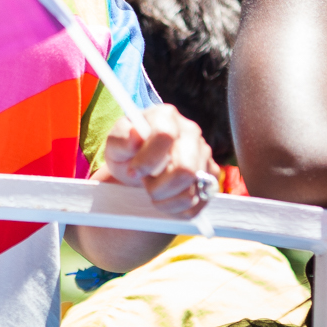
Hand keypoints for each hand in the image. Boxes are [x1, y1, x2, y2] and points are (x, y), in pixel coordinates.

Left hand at [96, 104, 216, 218]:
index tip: (133, 172)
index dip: (147, 160)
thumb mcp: (115, 144)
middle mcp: (191, 132)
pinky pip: (198, 204)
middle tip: (145, 185)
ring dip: (166, 199)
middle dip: (159, 187)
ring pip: (192, 191)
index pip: (164, 136)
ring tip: (154, 191)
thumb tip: (135, 135)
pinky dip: (177, 209)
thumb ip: (121, 139)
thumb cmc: (127, 152)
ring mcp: (204, 154)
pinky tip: (166, 200)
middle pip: (185, 169)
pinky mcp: (211, 177)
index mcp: (166, 116)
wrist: (140, 168)